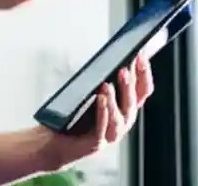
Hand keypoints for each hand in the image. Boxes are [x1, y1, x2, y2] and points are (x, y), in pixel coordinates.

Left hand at [41, 52, 154, 168]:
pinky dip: (103, 113)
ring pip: (119, 118)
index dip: (144, 72)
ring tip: (106, 85)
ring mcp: (110, 134)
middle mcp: (123, 121)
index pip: (143, 89)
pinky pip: (102, 129)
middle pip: (133, 103)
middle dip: (129, 85)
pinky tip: (99, 99)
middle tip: (123, 69)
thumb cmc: (74, 112)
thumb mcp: (92, 90)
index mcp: (126, 106)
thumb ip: (106, 76)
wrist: (53, 139)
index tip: (140, 54)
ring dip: (115, 100)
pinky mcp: (96, 143)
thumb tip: (115, 53)